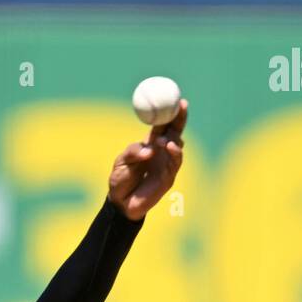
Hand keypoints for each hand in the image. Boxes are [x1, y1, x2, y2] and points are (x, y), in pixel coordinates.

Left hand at [107, 99, 187, 220]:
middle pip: (174, 130)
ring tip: (164, 140)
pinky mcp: (169, 176)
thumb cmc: (120, 179)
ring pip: (177, 144)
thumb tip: (149, 149)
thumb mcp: (122, 162)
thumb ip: (133, 152)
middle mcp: (161, 151)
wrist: (121, 203)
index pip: (162, 124)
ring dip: (173, 138)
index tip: (174, 98)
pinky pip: (176, 162)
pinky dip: (175, 152)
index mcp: (149, 142)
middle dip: (180, 117)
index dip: (169, 111)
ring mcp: (167, 163)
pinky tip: (171, 146)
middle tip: (182, 105)